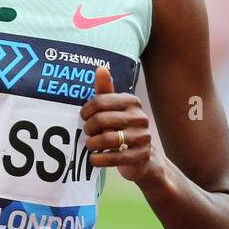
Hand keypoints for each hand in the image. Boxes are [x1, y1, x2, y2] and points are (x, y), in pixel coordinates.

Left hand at [80, 65, 160, 184]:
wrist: (144, 158)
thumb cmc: (123, 129)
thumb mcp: (114, 109)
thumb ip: (105, 91)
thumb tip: (100, 68)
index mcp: (131, 102)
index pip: (100, 101)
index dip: (86, 111)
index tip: (83, 118)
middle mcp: (139, 117)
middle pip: (101, 120)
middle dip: (89, 128)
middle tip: (87, 133)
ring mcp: (142, 137)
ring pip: (107, 139)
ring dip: (92, 144)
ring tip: (90, 145)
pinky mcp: (141, 155)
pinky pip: (114, 157)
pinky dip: (99, 159)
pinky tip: (93, 159)